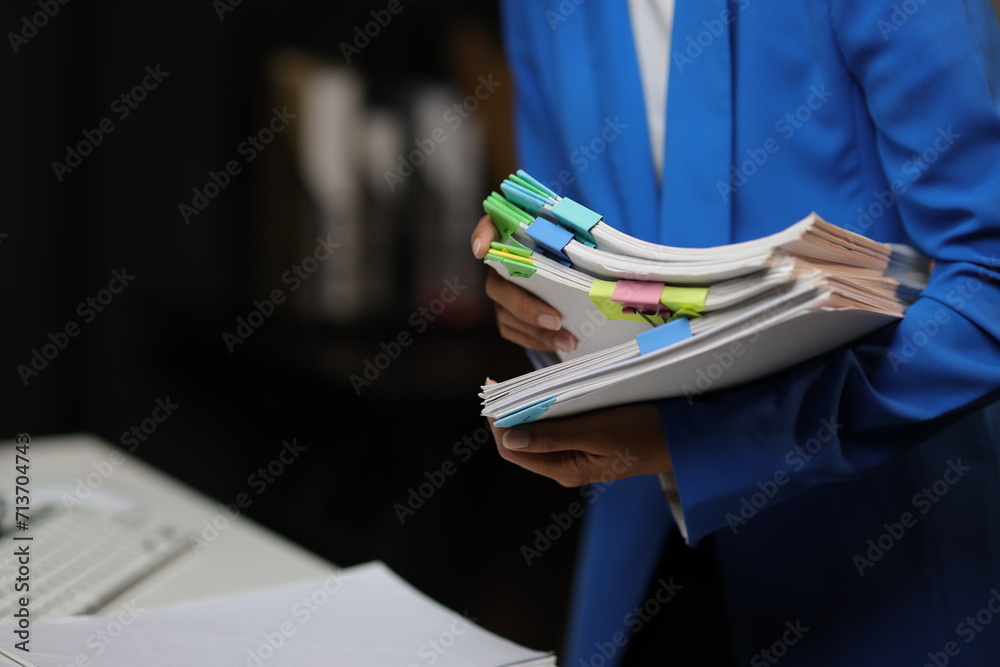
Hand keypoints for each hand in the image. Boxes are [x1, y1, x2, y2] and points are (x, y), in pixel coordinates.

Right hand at [471, 214, 578, 352]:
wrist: (573, 260)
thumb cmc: (572, 241)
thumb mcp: (577, 232)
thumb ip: (579, 235)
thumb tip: (601, 251)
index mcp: (512, 234)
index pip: (488, 227)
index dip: (481, 237)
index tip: (482, 250)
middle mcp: (498, 262)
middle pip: (499, 285)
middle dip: (527, 306)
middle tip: (555, 320)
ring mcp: (500, 289)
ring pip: (506, 314)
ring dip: (537, 331)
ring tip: (568, 341)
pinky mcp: (505, 312)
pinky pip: (513, 330)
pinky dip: (536, 340)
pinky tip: (559, 345)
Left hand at [487, 398, 671, 486]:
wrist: (684, 438)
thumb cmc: (644, 434)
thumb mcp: (598, 432)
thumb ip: (553, 436)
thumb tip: (509, 437)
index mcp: (564, 469)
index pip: (513, 449)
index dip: (497, 423)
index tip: (492, 393)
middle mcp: (564, 466)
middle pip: (520, 442)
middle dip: (507, 415)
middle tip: (498, 384)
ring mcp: (575, 455)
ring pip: (536, 434)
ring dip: (524, 411)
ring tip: (516, 386)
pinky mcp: (586, 442)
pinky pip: (554, 428)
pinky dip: (544, 411)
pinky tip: (542, 394)